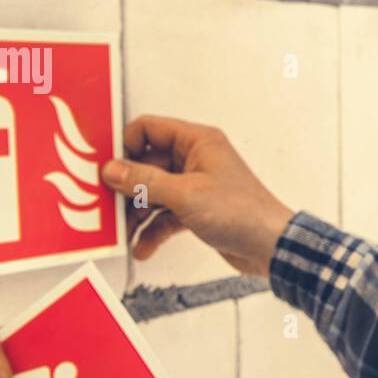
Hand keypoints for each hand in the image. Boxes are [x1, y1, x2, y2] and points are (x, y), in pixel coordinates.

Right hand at [101, 115, 295, 276]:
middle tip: (110, 206)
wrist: (269, 246)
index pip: (149, 129)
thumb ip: (145, 181)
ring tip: (126, 233)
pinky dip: (153, 231)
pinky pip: (165, 215)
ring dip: (137, 214)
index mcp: (197, 142)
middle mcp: (196, 159)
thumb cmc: (242, 212)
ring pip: (153, 193)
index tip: (108, 168)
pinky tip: (143, 248)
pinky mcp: (197, 211)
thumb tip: (113, 170)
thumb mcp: (185, 194)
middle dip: (128, 188)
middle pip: (147, 165)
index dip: (126, 146)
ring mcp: (196, 186)